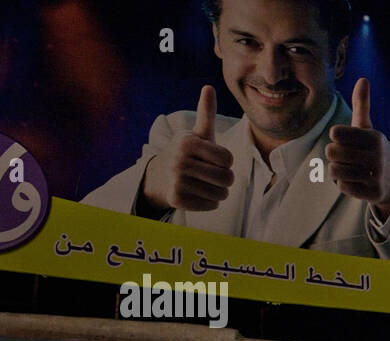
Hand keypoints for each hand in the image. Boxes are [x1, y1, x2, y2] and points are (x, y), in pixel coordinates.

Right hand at [140, 86, 234, 212]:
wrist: (161, 176)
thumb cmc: (188, 154)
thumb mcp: (198, 134)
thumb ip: (206, 114)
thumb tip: (208, 87)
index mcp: (188, 142)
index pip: (228, 159)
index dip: (226, 161)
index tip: (214, 159)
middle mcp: (180, 161)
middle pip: (228, 178)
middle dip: (226, 179)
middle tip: (212, 175)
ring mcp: (177, 181)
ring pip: (222, 194)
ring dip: (219, 192)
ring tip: (205, 184)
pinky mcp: (176, 200)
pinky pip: (212, 205)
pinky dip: (209, 202)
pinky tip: (197, 194)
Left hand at [327, 78, 389, 216]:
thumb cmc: (374, 151)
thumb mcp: (369, 129)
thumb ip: (362, 105)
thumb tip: (363, 79)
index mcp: (375, 138)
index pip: (336, 133)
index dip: (337, 138)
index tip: (347, 142)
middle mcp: (377, 157)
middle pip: (331, 152)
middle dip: (334, 155)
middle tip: (345, 158)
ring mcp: (376, 177)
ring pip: (334, 171)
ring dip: (337, 170)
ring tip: (349, 169)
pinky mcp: (373, 194)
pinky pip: (342, 187)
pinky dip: (344, 184)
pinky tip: (355, 182)